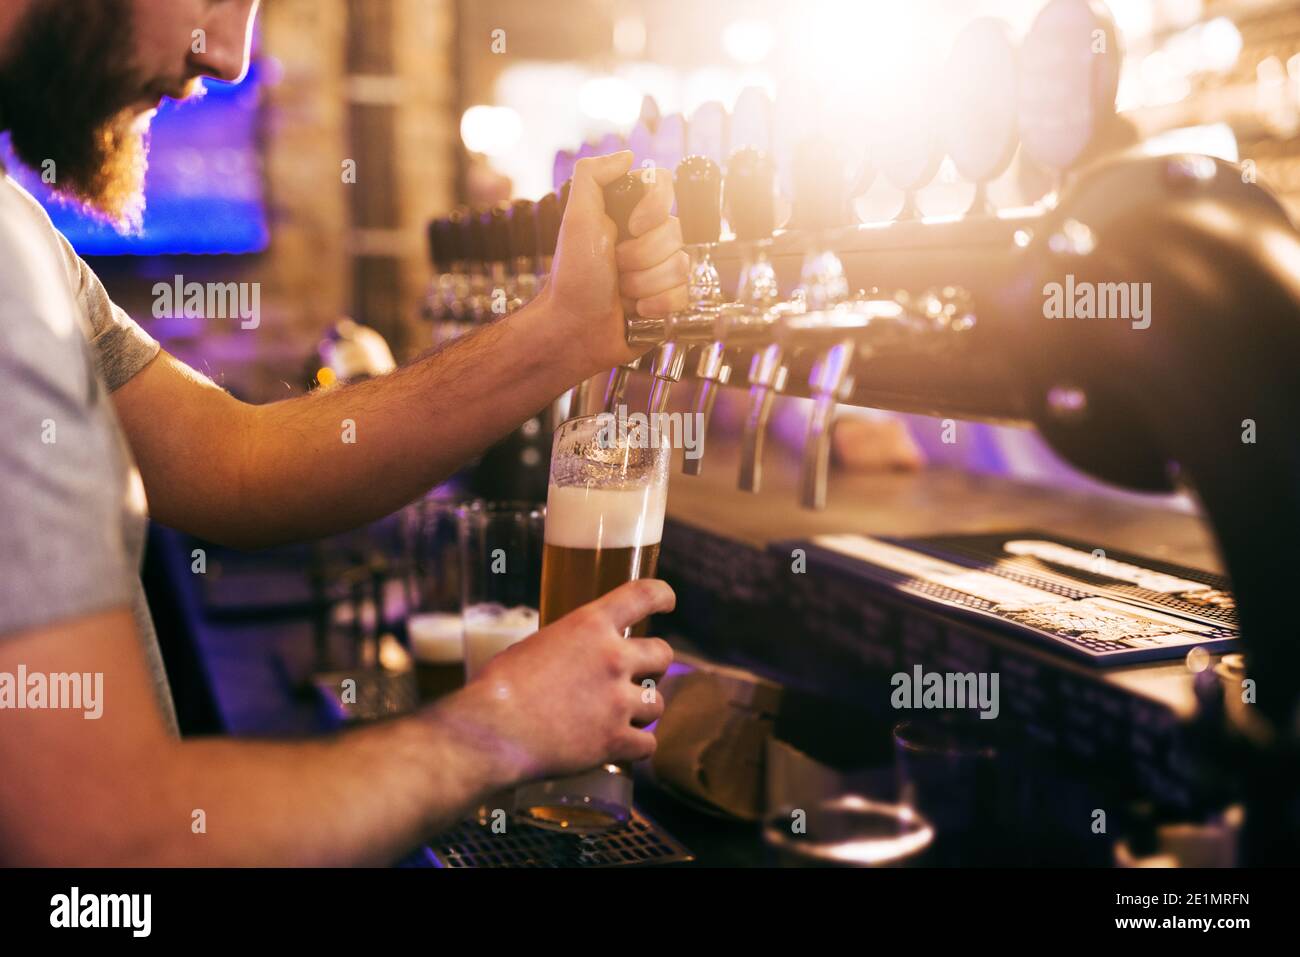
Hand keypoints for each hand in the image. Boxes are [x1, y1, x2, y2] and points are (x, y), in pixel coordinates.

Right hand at [440, 579, 675, 786]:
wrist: (491, 732)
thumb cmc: (498, 687)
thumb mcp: (534, 646)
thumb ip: (567, 646)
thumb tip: (574, 658)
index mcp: (590, 625)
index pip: (642, 596)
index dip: (661, 595)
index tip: (668, 601)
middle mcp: (612, 658)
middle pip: (663, 654)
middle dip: (653, 665)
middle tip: (638, 676)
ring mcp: (618, 701)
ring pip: (658, 704)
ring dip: (643, 709)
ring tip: (622, 716)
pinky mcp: (615, 741)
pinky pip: (648, 744)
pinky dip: (636, 747)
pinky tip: (622, 746)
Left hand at [537, 151, 688, 376]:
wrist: (574, 330)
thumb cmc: (573, 277)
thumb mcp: (576, 218)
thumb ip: (593, 176)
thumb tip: (628, 155)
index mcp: (628, 214)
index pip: (665, 188)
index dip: (653, 209)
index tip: (630, 226)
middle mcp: (648, 239)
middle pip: (675, 232)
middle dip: (640, 257)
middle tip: (614, 268)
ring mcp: (660, 271)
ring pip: (681, 266)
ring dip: (644, 284)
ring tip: (621, 292)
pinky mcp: (669, 301)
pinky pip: (684, 295)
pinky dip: (657, 305)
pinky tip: (636, 311)